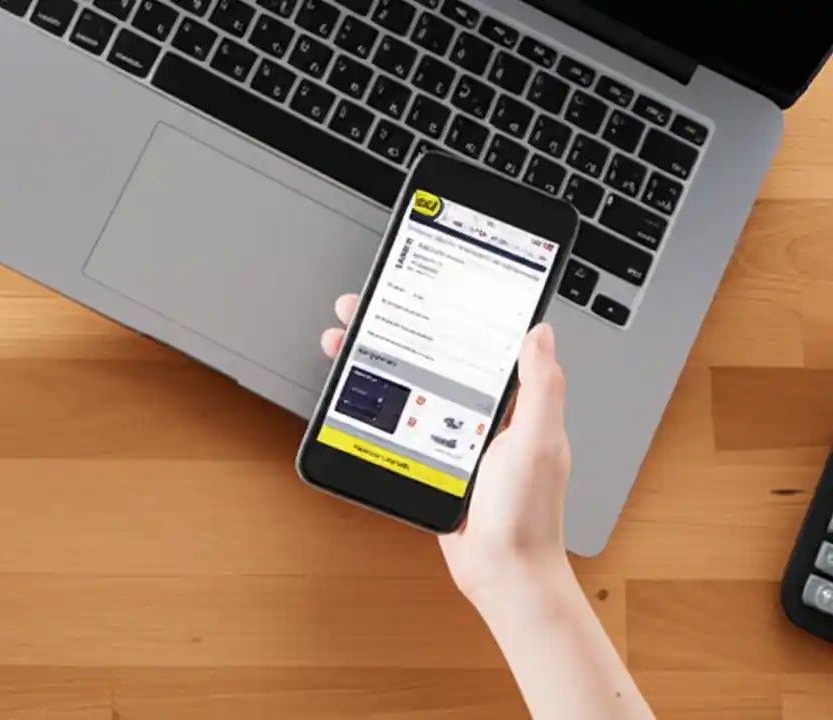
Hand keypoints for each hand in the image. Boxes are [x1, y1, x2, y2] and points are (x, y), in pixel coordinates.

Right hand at [321, 295, 571, 605]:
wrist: (501, 573)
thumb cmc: (528, 516)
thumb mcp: (539, 443)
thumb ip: (541, 387)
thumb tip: (539, 332)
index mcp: (513, 401)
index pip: (477, 340)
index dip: (447, 309)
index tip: (419, 287)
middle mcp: (483, 413)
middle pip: (432, 355)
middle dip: (394, 328)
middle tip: (360, 310)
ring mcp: (454, 435)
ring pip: (408, 383)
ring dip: (373, 361)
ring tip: (342, 344)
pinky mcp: (431, 458)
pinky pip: (399, 420)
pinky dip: (374, 401)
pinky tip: (352, 393)